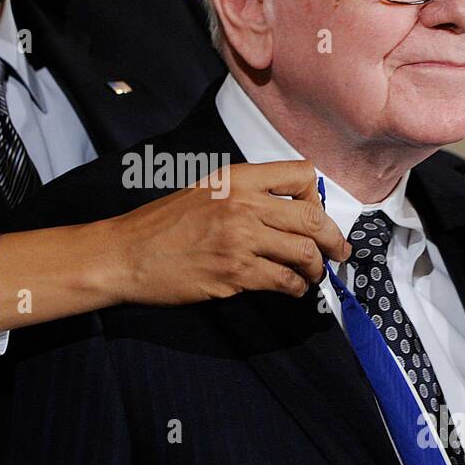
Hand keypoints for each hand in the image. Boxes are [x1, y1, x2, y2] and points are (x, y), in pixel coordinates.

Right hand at [106, 160, 351, 303]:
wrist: (126, 254)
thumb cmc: (161, 224)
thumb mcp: (205, 191)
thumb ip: (244, 193)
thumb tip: (285, 209)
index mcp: (237, 179)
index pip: (301, 175)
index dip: (316, 198)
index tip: (314, 215)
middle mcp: (243, 205)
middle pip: (312, 218)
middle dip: (333, 239)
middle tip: (338, 252)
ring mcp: (240, 240)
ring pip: (303, 252)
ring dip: (316, 268)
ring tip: (313, 275)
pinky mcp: (234, 273)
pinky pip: (284, 280)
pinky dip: (296, 287)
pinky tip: (293, 289)